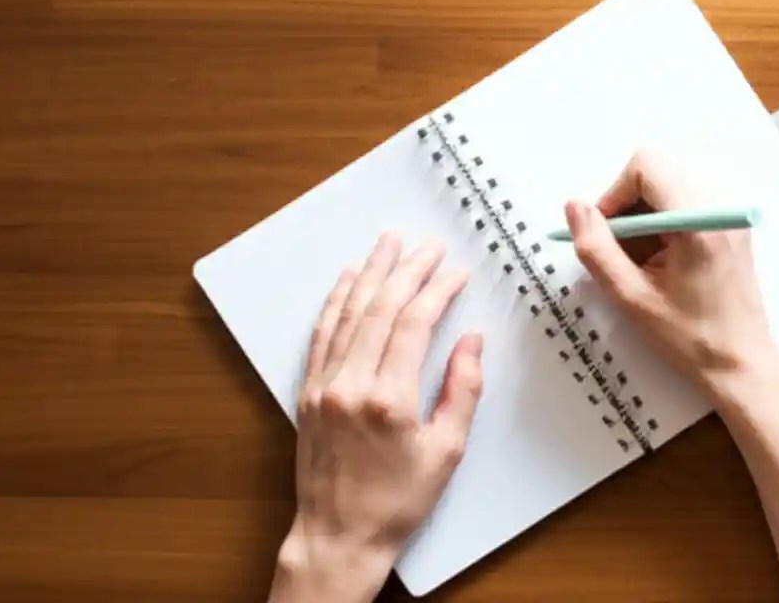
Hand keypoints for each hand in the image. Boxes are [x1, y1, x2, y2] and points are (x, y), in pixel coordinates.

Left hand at [269, 233, 483, 602]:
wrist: (339, 535)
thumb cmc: (397, 501)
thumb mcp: (446, 451)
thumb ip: (462, 390)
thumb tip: (471, 340)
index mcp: (388, 400)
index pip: (414, 324)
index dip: (437, 291)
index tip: (455, 272)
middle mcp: (350, 385)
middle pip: (380, 309)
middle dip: (406, 271)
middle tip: (427, 246)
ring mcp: (323, 387)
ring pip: (347, 314)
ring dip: (369, 273)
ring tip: (388, 243)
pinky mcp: (307, 393)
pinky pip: (321, 334)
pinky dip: (335, 302)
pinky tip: (347, 279)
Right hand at [564, 151, 778, 406]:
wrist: (742, 364)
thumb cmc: (690, 339)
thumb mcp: (631, 298)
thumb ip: (596, 249)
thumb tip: (574, 207)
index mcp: (699, 220)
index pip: (646, 165)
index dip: (613, 193)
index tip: (602, 232)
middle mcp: (721, 205)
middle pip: (657, 172)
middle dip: (628, 206)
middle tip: (620, 253)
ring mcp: (731, 213)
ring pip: (669, 186)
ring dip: (644, 216)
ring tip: (643, 263)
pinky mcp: (733, 225)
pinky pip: (687, 202)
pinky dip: (664, 223)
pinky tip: (662, 262)